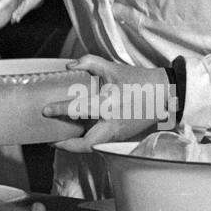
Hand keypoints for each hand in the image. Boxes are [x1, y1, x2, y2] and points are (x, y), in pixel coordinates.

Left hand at [51, 56, 171, 151]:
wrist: (164, 94)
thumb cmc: (138, 80)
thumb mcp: (112, 68)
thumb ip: (89, 62)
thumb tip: (69, 66)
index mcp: (108, 105)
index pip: (78, 110)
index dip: (59, 110)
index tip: (45, 110)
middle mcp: (112, 124)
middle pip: (85, 145)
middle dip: (66, 146)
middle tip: (51, 140)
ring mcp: (118, 133)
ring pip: (93, 147)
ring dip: (76, 146)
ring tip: (60, 139)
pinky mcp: (122, 136)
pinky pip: (101, 142)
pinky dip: (88, 141)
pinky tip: (78, 134)